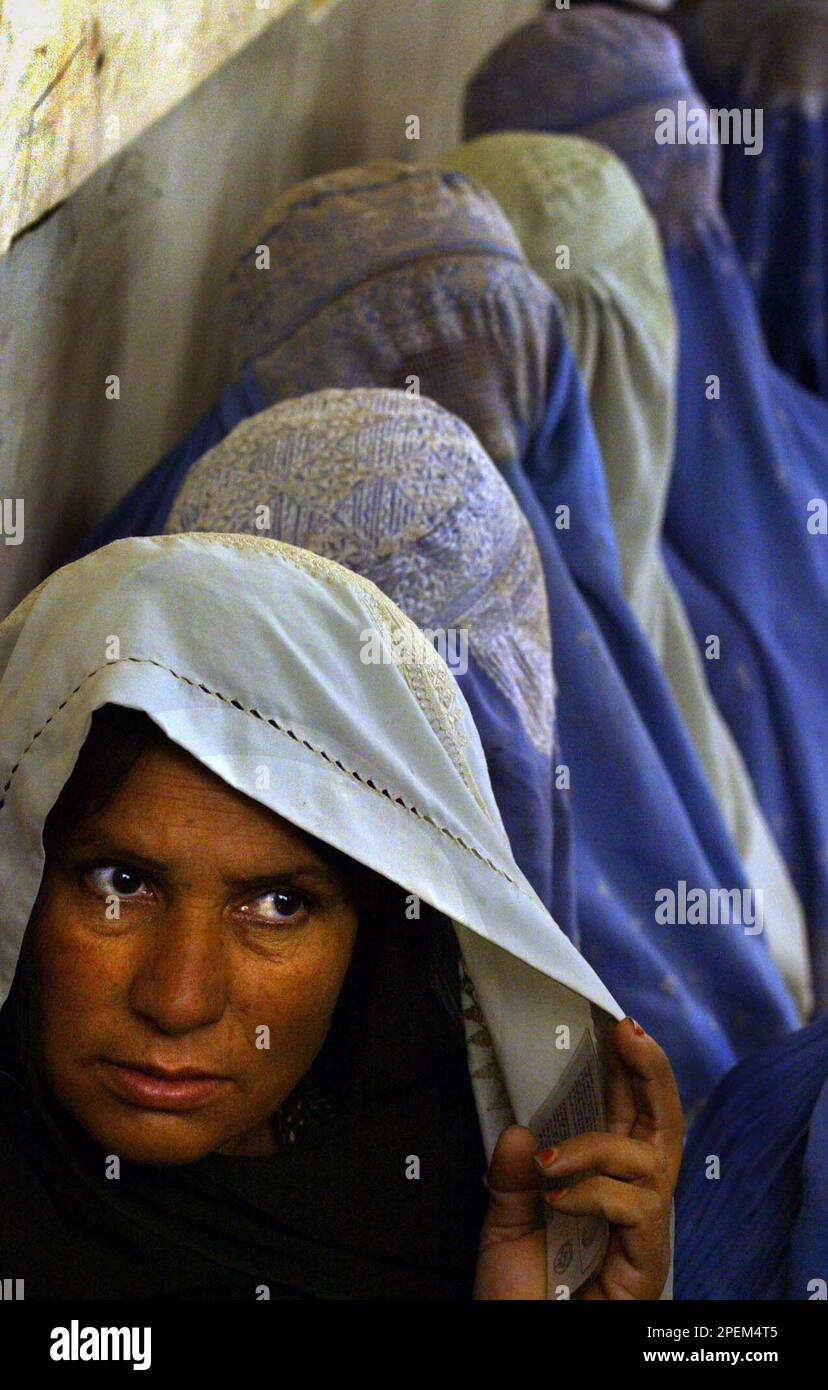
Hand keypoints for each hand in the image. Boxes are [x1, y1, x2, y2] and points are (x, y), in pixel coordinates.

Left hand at [473, 1017, 682, 1299]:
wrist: (520, 1347)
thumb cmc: (519, 1301)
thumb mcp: (504, 1228)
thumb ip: (511, 1179)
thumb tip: (522, 1132)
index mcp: (604, 1188)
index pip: (627, 1119)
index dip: (627, 1073)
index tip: (615, 1027)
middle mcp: (632, 1205)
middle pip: (663, 1127)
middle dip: (652, 1074)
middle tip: (629, 1031)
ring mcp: (644, 1235)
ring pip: (649, 1161)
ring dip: (597, 1146)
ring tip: (550, 1162)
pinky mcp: (646, 1265)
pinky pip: (637, 1208)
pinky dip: (595, 1193)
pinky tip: (557, 1199)